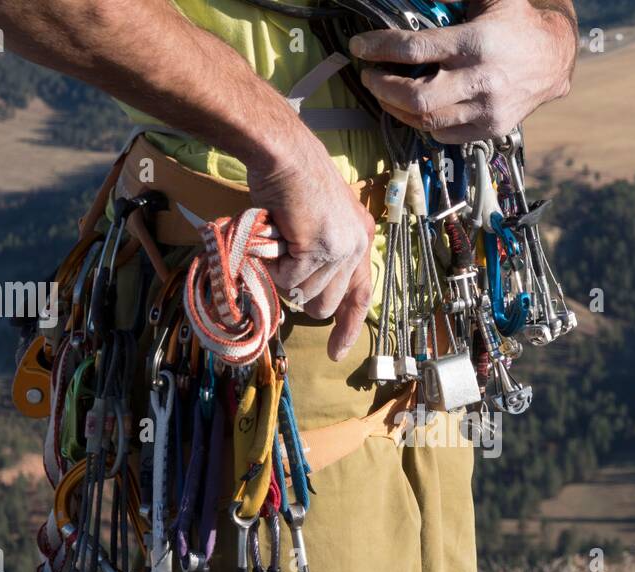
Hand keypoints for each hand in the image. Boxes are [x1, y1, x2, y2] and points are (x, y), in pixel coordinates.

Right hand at [247, 132, 375, 359]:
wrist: (285, 154)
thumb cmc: (291, 181)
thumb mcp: (316, 220)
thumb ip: (318, 254)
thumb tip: (301, 295)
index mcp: (362, 238)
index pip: (360, 295)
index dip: (347, 326)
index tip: (336, 353)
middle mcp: (358, 246)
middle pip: (326, 303)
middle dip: (299, 293)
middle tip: (281, 265)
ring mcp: (340, 249)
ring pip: (304, 294)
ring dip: (281, 274)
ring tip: (277, 241)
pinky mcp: (320, 250)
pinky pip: (288, 280)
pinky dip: (272, 265)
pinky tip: (273, 238)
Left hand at [349, 0, 575, 143]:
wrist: (554, 57)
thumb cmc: (514, 22)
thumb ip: (448, 0)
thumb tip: (406, 0)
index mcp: (475, 42)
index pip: (416, 49)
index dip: (380, 49)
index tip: (359, 47)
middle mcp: (481, 80)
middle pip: (416, 97)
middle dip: (383, 87)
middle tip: (370, 75)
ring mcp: (486, 110)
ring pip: (426, 121)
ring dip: (396, 108)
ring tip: (385, 92)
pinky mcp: (490, 129)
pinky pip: (443, 135)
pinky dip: (421, 123)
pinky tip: (412, 109)